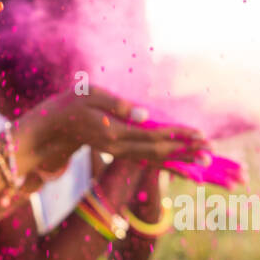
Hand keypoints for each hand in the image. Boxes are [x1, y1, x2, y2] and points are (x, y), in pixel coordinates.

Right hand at [15, 86, 209, 175]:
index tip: (200, 134)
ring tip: (203, 161)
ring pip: (154, 160)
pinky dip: (165, 162)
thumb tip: (145, 114)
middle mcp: (118, 148)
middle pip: (158, 152)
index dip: (178, 135)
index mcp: (113, 133)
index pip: (153, 135)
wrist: (49, 128)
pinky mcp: (118, 152)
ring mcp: (118, 153)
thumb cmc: (67, 105)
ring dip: (179, 159)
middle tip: (211, 149)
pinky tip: (180, 163)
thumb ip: (117, 105)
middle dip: (185, 150)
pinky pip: (146, 160)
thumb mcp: (89, 96)